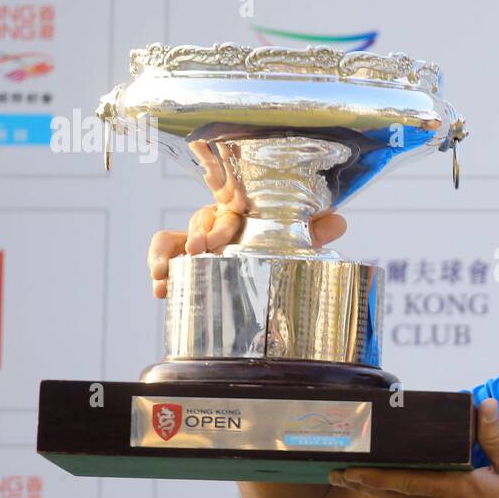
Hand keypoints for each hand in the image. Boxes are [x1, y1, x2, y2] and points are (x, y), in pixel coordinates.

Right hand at [145, 140, 347, 297]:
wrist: (268, 265)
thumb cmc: (278, 242)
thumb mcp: (297, 237)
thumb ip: (315, 230)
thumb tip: (338, 221)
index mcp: (241, 210)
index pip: (226, 207)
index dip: (218, 223)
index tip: (213, 242)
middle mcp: (216, 222)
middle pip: (199, 221)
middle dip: (196, 236)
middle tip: (197, 252)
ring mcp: (196, 241)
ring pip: (172, 237)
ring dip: (164, 254)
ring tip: (162, 275)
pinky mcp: (183, 261)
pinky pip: (165, 257)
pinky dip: (160, 272)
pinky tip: (160, 290)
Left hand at [328, 399, 498, 497]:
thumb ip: (495, 437)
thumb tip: (484, 405)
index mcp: (456, 490)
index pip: (403, 480)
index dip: (371, 475)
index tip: (346, 469)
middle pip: (393, 495)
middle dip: (363, 485)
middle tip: (337, 476)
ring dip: (380, 495)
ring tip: (359, 484)